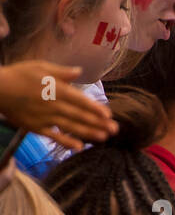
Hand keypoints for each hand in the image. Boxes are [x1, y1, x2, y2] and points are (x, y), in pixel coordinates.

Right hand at [0, 61, 116, 150]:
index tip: (108, 115)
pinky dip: (66, 142)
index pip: (80, 100)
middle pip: (79, 115)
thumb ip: (61, 72)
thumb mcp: (40, 67)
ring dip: (88, 132)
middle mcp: (53, 105)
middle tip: (115, 129)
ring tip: (104, 137)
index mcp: (56, 89)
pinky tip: (79, 147)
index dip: (95, 108)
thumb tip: (79, 71)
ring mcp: (44, 117)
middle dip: (98, 123)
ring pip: (70, 126)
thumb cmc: (20, 75)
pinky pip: (53, 136)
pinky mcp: (35, 127)